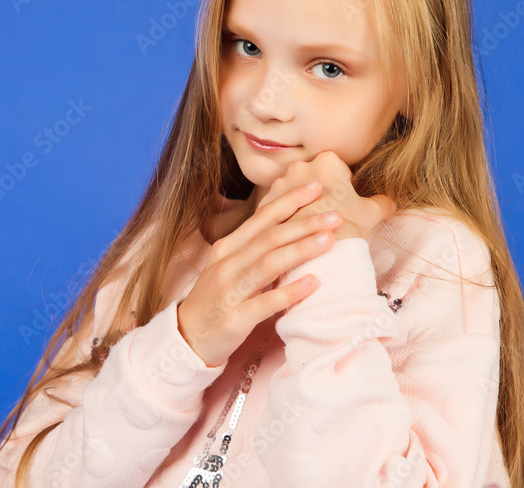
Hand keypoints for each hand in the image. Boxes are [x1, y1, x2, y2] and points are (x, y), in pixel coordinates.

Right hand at [177, 180, 343, 367]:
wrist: (187, 337)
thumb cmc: (216, 299)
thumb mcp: (229, 266)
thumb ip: (255, 247)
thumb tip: (291, 227)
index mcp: (228, 247)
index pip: (262, 217)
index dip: (289, 200)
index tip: (316, 186)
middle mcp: (227, 263)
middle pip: (270, 237)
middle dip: (304, 223)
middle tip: (336, 215)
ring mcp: (230, 290)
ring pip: (268, 264)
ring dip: (300, 249)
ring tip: (329, 240)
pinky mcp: (235, 318)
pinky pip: (265, 302)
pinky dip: (290, 291)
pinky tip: (313, 283)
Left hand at [255, 151, 394, 241]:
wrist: (317, 255)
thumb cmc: (347, 229)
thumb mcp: (371, 214)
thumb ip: (383, 202)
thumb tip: (389, 202)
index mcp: (326, 162)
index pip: (338, 166)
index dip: (344, 184)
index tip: (345, 202)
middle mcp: (299, 167)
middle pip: (312, 177)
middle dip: (318, 192)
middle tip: (329, 214)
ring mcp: (279, 184)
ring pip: (293, 191)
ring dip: (300, 203)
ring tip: (311, 225)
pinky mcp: (264, 204)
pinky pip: (277, 207)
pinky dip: (284, 216)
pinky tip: (294, 230)